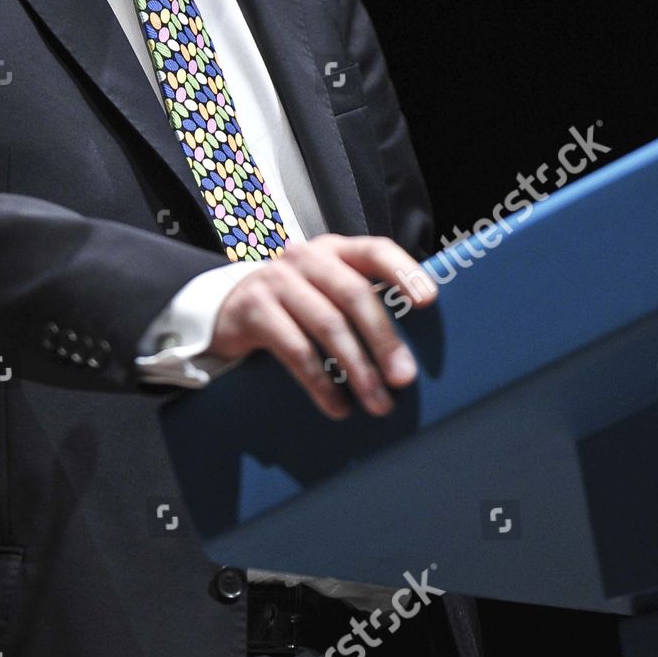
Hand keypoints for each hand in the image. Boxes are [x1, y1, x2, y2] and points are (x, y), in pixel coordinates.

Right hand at [207, 234, 436, 419]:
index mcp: (334, 249)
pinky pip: (296, 350)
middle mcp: (306, 257)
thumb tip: (412, 352)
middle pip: (353, 294)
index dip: (403, 272)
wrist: (228, 309)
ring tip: (378, 403)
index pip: (373, 250)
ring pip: (328, 324)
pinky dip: (321, 383)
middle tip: (405, 378)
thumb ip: (361, 302)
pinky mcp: (254, 309)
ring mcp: (277, 280)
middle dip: (383, 339)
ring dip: (357, 368)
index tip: (429, 301)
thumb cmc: (295, 305)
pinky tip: (338, 406)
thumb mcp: (326, 291)